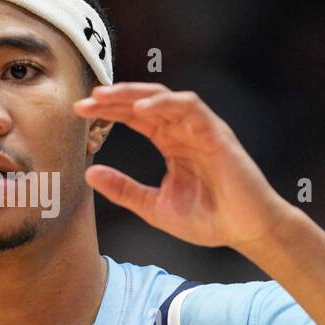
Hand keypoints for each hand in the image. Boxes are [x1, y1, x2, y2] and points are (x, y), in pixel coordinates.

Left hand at [73, 83, 292, 250]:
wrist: (245, 231)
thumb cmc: (208, 219)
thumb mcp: (153, 206)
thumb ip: (123, 189)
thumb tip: (89, 174)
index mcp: (171, 143)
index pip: (135, 117)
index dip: (108, 112)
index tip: (80, 111)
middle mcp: (184, 131)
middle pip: (145, 101)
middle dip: (114, 98)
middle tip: (85, 100)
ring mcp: (202, 129)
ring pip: (165, 97)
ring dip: (134, 94)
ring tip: (106, 97)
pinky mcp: (217, 134)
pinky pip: (191, 108)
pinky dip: (166, 104)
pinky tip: (141, 108)